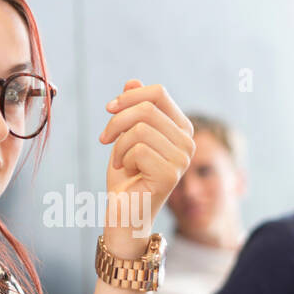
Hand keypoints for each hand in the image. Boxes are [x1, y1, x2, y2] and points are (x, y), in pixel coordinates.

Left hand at [97, 79, 193, 257]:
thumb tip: (133, 81)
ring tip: (119, 161)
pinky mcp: (171, 174)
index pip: (158, 93)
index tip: (109, 109)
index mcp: (181, 128)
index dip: (129, 97)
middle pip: (146, 108)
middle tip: (105, 140)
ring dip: (119, 145)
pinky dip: (122, 159)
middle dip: (117, 121)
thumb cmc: (125, 175)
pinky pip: (137, 149)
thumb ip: (133, 109)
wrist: (124, 211)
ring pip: (140, 128)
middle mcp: (188, 142)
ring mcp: (182, 159)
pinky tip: (127, 173)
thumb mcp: (126, 135)